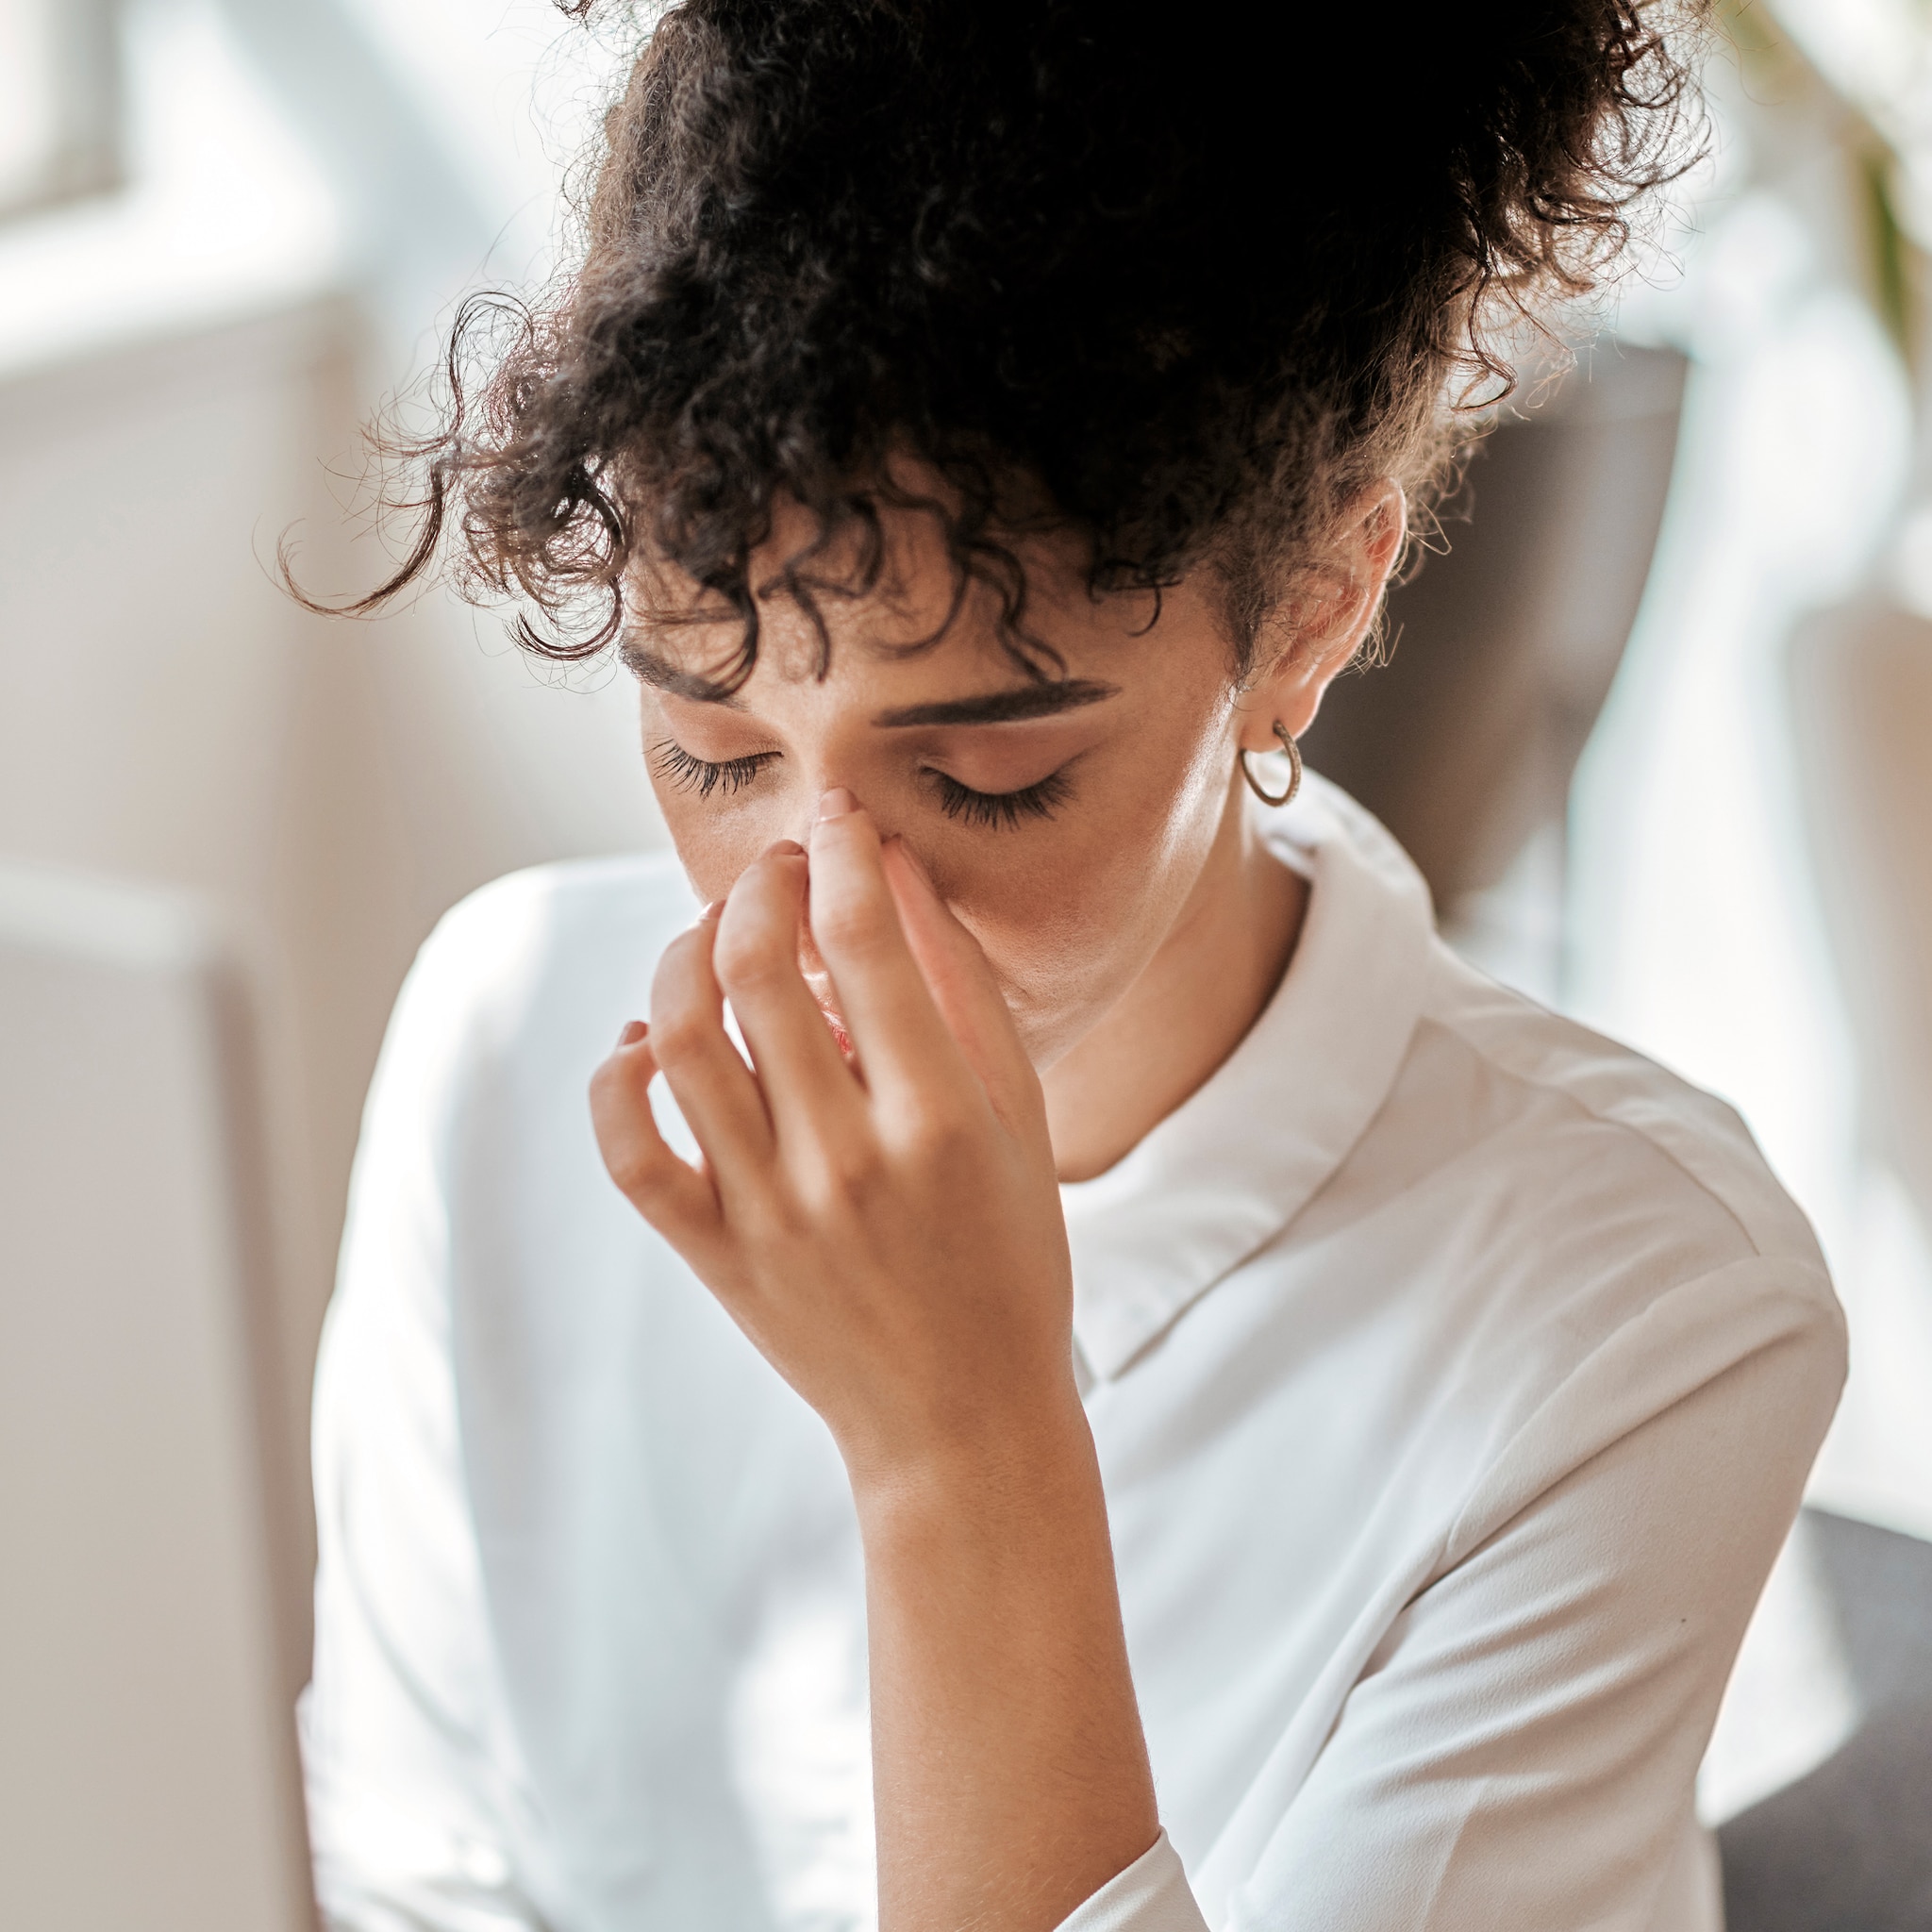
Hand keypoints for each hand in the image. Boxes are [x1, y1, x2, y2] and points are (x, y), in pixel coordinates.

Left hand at [589, 790, 1081, 1488]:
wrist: (961, 1421)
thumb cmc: (1009, 1260)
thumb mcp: (1020, 1118)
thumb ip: (961, 987)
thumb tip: (897, 869)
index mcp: (938, 1121)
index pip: (865, 939)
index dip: (845, 850)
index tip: (839, 818)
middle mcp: (844, 1162)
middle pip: (754, 969)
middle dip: (760, 886)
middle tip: (781, 870)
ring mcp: (767, 1213)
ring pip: (680, 1037)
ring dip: (684, 955)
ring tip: (717, 937)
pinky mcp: (714, 1255)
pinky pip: (628, 1148)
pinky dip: (621, 1073)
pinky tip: (653, 1040)